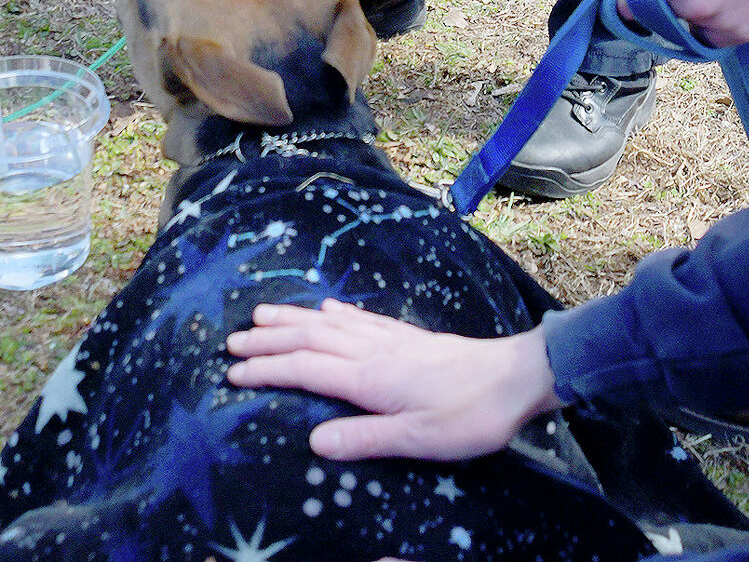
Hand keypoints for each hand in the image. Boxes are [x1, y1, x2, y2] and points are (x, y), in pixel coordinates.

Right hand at [226, 300, 561, 461]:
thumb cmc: (469, 415)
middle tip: (232, 340)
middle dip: (269, 339)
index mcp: (369, 378)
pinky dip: (337, 312)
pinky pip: (361, 318)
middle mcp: (373, 351)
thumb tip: (312, 441)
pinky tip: (328, 308)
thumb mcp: (417, 440)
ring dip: (294, 319)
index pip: (305, 369)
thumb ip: (364, 439)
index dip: (266, 371)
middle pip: (310, 338)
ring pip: (331, 323)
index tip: (232, 374)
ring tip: (263, 313)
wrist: (515, 378)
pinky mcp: (409, 336)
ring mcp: (392, 339)